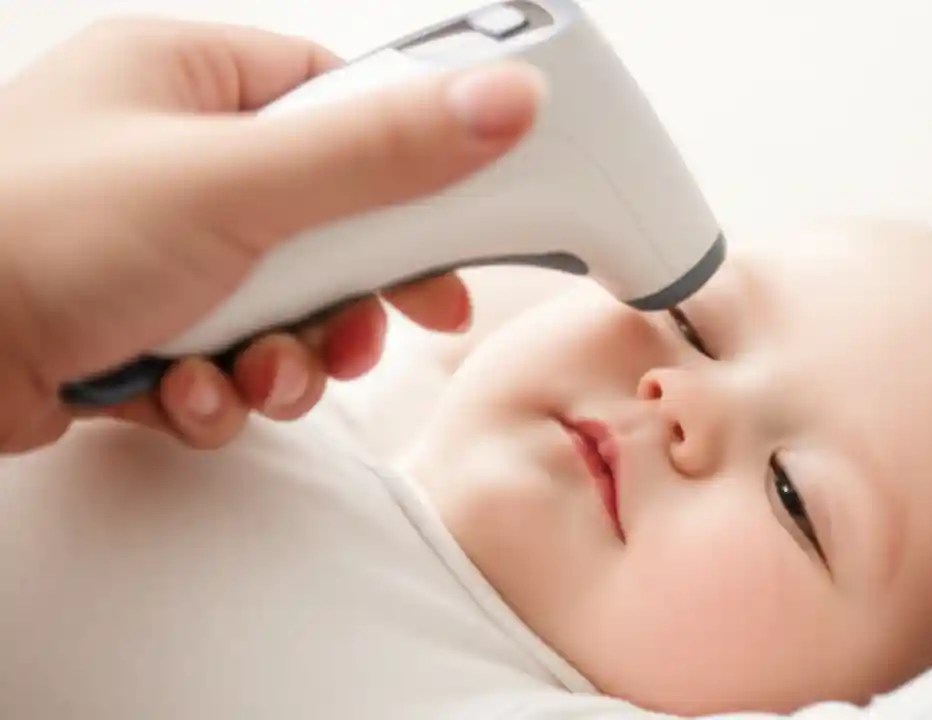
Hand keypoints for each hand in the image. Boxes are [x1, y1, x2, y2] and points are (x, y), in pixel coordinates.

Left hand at [0, 18, 543, 451]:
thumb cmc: (32, 234)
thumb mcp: (235, 183)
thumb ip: (381, 150)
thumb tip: (507, 100)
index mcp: (190, 80)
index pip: (342, 111)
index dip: (407, 182)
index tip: (447, 245)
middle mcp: (171, 155)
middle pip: (321, 226)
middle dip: (336, 304)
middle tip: (346, 337)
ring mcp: (149, 244)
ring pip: (277, 306)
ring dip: (277, 360)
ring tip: (243, 378)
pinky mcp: (128, 322)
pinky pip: (220, 357)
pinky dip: (213, 390)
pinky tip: (174, 395)